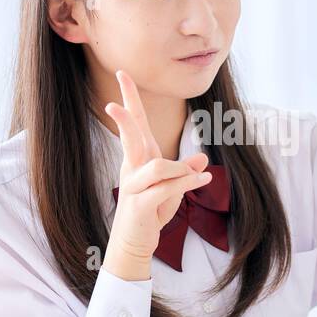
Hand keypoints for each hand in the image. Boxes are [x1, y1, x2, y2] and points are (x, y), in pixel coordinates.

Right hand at [102, 69, 211, 279]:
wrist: (135, 242)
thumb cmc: (152, 211)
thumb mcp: (174, 189)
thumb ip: (185, 172)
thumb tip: (202, 160)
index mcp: (140, 158)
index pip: (135, 123)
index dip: (130, 98)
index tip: (122, 73)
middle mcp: (133, 167)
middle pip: (131, 136)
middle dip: (124, 118)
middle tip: (112, 103)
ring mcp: (134, 186)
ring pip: (156, 166)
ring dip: (179, 170)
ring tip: (199, 177)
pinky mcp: (140, 205)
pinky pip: (164, 189)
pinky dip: (186, 184)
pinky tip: (203, 182)